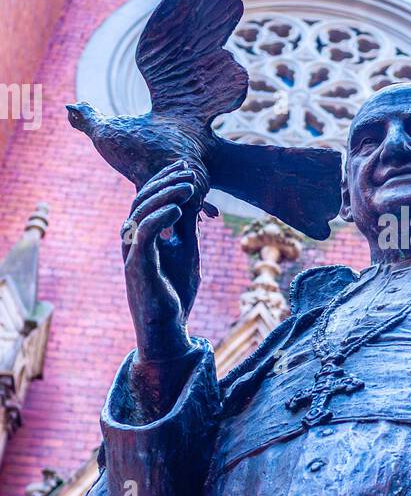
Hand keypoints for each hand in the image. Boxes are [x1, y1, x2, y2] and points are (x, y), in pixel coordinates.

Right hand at [122, 160, 206, 362]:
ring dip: (166, 195)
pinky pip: (143, 234)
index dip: (166, 180)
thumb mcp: (187, 252)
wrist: (168, 329)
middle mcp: (131, 241)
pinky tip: (178, 208)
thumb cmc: (175, 293)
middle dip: (166, 181)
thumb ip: (186, 227)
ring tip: (189, 185)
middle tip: (190, 171)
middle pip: (142, 199)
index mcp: (141, 236)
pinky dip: (159, 218)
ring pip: (141, 212)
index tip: (188, 167)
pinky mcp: (137, 266)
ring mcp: (132, 253)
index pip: (147, 198)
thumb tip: (193, 198)